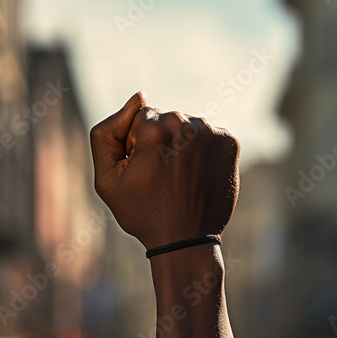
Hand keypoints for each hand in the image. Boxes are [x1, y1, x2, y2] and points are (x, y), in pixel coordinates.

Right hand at [90, 92, 240, 249]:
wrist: (185, 240)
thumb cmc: (142, 212)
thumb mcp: (106, 179)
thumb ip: (106, 133)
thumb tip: (138, 97)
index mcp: (153, 128)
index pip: (139, 117)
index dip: (136, 145)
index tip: (143, 171)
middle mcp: (185, 123)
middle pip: (166, 119)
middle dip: (160, 141)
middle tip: (161, 178)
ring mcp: (211, 133)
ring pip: (188, 127)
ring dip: (183, 145)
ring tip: (181, 179)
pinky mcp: (230, 143)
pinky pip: (209, 136)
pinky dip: (203, 152)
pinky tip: (197, 176)